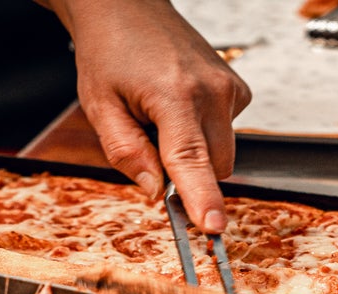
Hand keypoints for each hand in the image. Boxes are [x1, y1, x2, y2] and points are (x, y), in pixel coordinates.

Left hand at [41, 0, 250, 233]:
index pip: (190, 159)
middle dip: (186, 173)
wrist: (128, 9)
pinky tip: (179, 107)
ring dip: (194, 152)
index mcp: (173, 94)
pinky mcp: (237, 88)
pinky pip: (226, 133)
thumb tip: (156, 191)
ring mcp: (229, 87)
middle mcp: (211, 90)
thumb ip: (126, 152)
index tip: (213, 228)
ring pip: (223, 154)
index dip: (202, 198)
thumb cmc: (110, 53)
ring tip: (162, 117)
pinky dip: (204, 133)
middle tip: (149, 142)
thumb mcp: (100, 106)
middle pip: (213, 167)